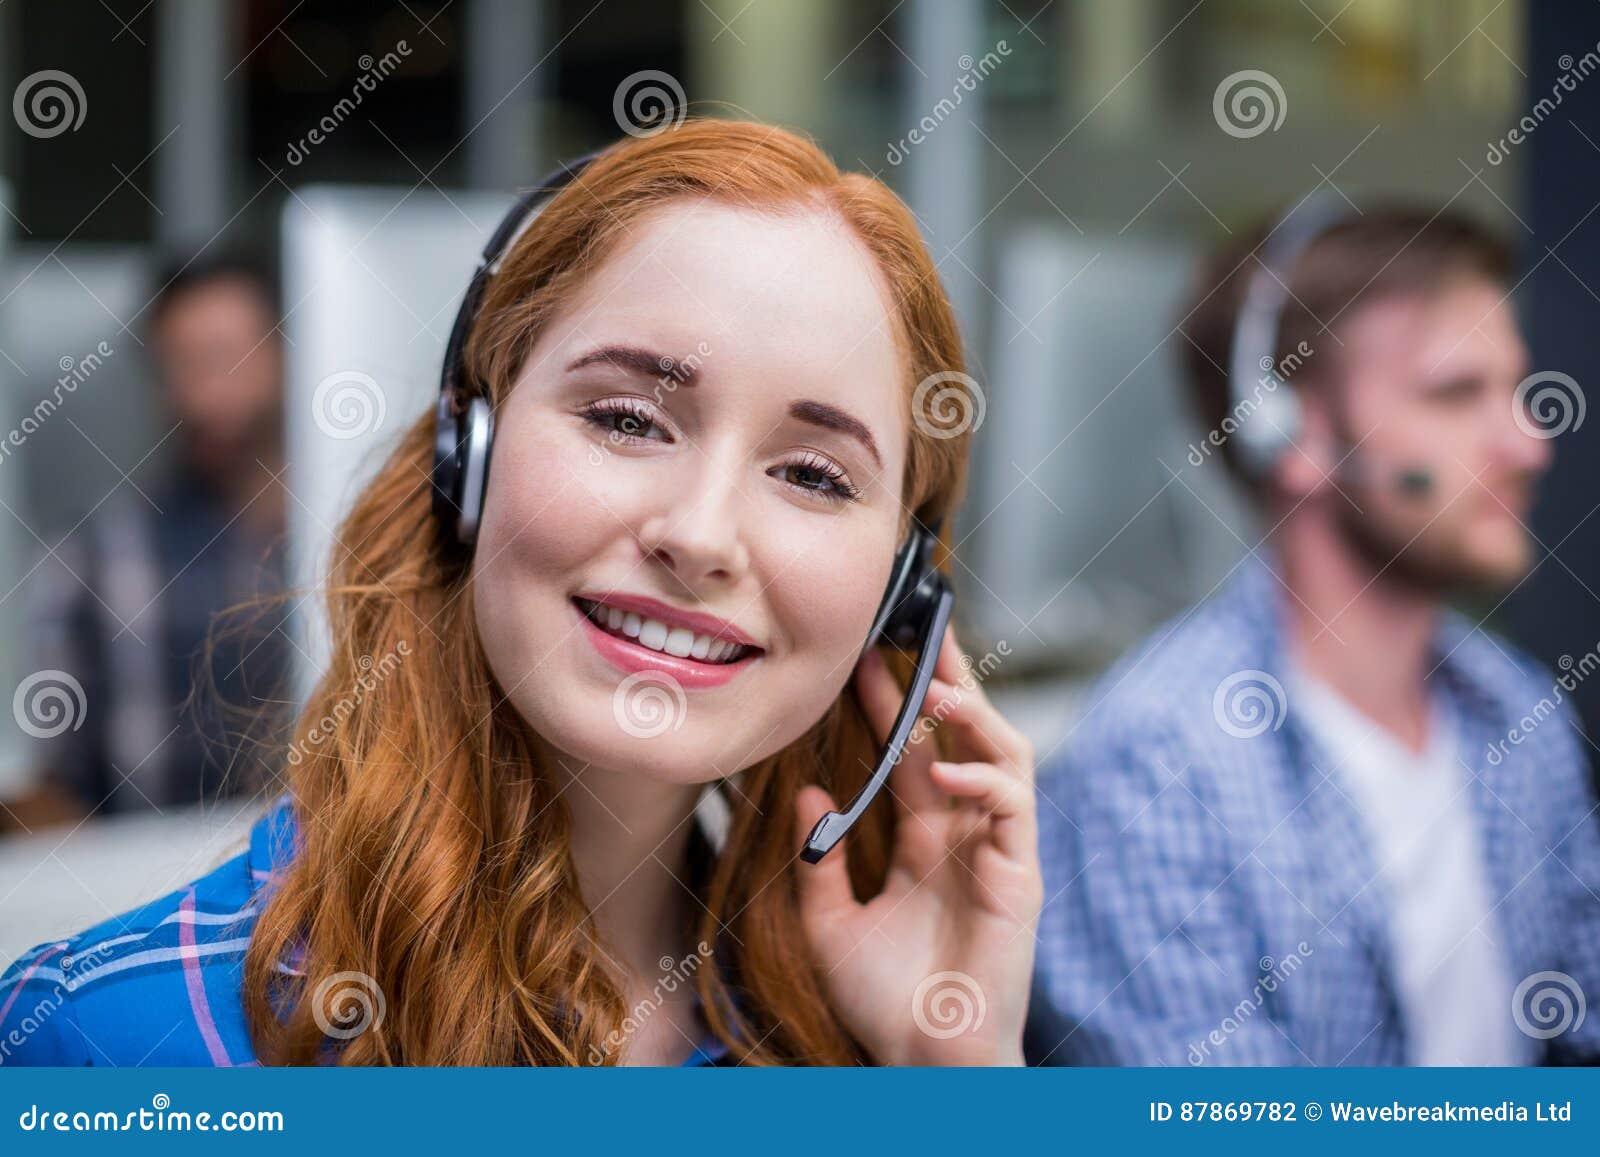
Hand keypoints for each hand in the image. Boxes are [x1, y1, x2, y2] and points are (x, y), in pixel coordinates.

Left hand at [795, 626, 1040, 1065]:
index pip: (913, 755)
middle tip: (921, 631)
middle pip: (966, 739)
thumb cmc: (885, 1002)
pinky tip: (946, 771)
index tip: (864, 657)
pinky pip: (1013, 809)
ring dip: (973, 717)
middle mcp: (966, 837)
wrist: (923, 1059)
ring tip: (934, 688)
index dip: (893, 706)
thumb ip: (819, 859)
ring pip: (1003, 757)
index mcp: (926, 843)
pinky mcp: (1021, 876)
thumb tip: (808, 791)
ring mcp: (998, 852)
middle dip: (948, 683)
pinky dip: (983, 780)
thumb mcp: (829, 924)